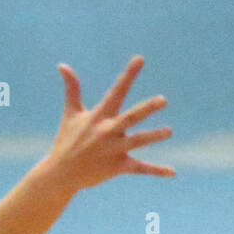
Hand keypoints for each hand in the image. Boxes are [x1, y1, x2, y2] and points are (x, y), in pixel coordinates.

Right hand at [45, 55, 173, 191]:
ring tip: (169, 131)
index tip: (140, 59)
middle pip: (130, 118)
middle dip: (146, 109)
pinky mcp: (117, 167)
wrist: (61, 174)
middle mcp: (107, 132)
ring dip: (153, 136)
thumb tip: (62, 65)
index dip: (128, 75)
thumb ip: (72, 89)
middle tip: (163, 100)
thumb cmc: (66, 141)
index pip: (116, 91)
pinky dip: (156, 170)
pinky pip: (140, 168)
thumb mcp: (70, 113)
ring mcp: (113, 150)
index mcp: (98, 116)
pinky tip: (172, 172)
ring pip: (137, 142)